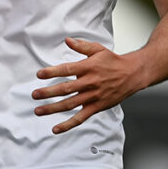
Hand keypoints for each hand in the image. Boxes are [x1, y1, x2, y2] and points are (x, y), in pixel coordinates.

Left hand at [31, 38, 145, 133]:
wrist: (132, 75)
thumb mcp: (98, 49)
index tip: (39, 74)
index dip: (52, 72)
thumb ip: (82, 46)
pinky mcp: (96, 107)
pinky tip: (56, 128)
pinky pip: (80, 118)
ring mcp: (93, 97)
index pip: (67, 70)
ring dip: (53, 109)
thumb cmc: (113, 62)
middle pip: (66, 89)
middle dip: (48, 92)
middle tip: (34, 94)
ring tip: (38, 111)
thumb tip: (67, 40)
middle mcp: (90, 83)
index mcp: (88, 67)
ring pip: (70, 104)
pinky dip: (68, 124)